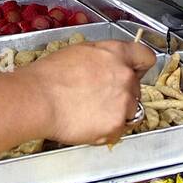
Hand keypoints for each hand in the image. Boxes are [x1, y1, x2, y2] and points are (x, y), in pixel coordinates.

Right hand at [26, 40, 154, 144]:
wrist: (37, 99)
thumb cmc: (49, 76)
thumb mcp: (79, 51)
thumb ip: (103, 57)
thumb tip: (109, 64)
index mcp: (116, 53)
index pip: (146, 57)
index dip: (139, 67)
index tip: (135, 72)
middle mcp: (125, 76)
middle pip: (136, 87)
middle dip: (122, 93)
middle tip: (98, 98)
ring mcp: (123, 101)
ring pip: (130, 110)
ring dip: (116, 112)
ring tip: (90, 112)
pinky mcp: (116, 124)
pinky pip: (119, 130)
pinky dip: (107, 130)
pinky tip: (88, 124)